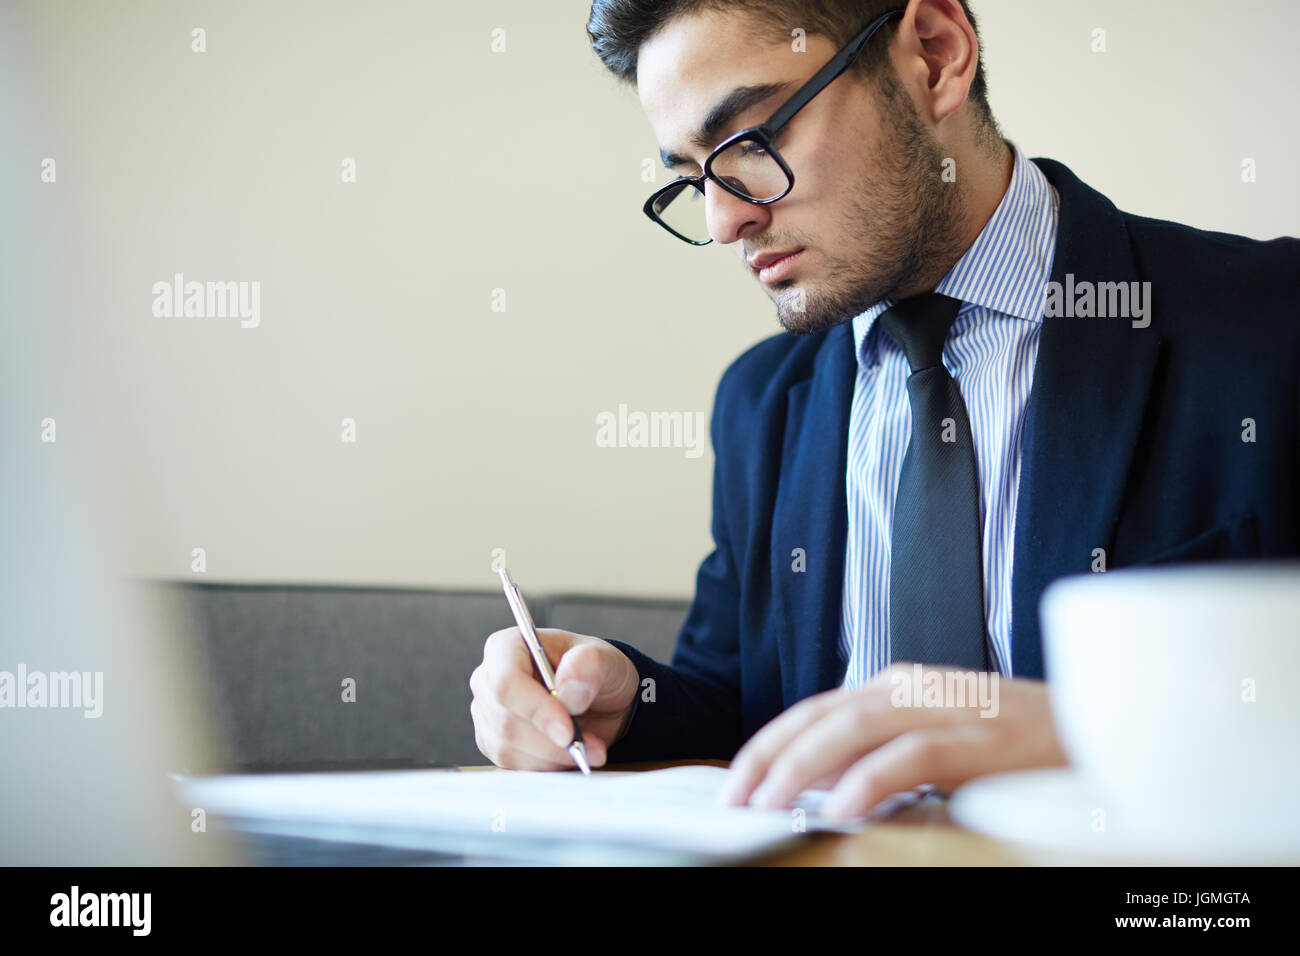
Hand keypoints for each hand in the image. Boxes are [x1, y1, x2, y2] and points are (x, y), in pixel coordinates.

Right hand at [470, 627, 639, 770]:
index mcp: (508, 647)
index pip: (506, 682)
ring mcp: (488, 714)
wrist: (600, 701)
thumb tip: (568, 688)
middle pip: (506, 721)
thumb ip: (590, 665)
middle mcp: (488, 680)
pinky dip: (546, 766)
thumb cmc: (595, 672)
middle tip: (591, 746)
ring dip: (553, 757)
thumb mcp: (605, 659)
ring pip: (508, 749)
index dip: (535, 709)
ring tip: (588, 749)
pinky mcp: (494, 744)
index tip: (567, 731)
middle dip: (551, 741)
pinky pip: (513, 766)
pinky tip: (569, 755)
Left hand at [717, 662, 1066, 819]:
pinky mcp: (986, 738)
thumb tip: (814, 783)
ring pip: (855, 729)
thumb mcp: (936, 739)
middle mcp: (916, 687)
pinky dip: (872, 780)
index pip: (815, 711)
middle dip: (769, 756)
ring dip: (804, 767)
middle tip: (734, 798)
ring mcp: (952, 708)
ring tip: (769, 803)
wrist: (1110, 727)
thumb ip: (879, 753)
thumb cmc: (1017, 744)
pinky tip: (843, 808)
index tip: (733, 782)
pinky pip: (915, 756)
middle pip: (822, 716)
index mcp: (899, 685)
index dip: (768, 745)